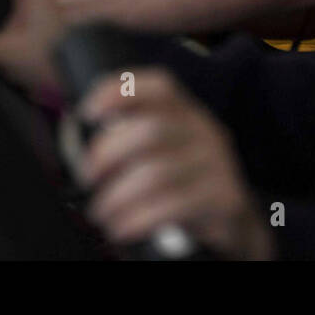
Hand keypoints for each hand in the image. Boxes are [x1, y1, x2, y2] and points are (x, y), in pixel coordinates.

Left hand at [79, 69, 273, 259]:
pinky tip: (122, 228)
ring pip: (157, 173)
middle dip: (107, 154)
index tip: (87, 112)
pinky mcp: (225, 198)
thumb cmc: (183, 185)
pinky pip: (174, 206)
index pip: (159, 86)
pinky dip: (138, 219)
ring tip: (101, 213)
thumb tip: (79, 143)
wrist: (235, 223)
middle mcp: (205, 130)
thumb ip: (131, 141)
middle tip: (87, 177)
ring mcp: (218, 164)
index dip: (119, 90)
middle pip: (150, 130)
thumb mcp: (163, 154)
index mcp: (186, 113)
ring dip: (117, 196)